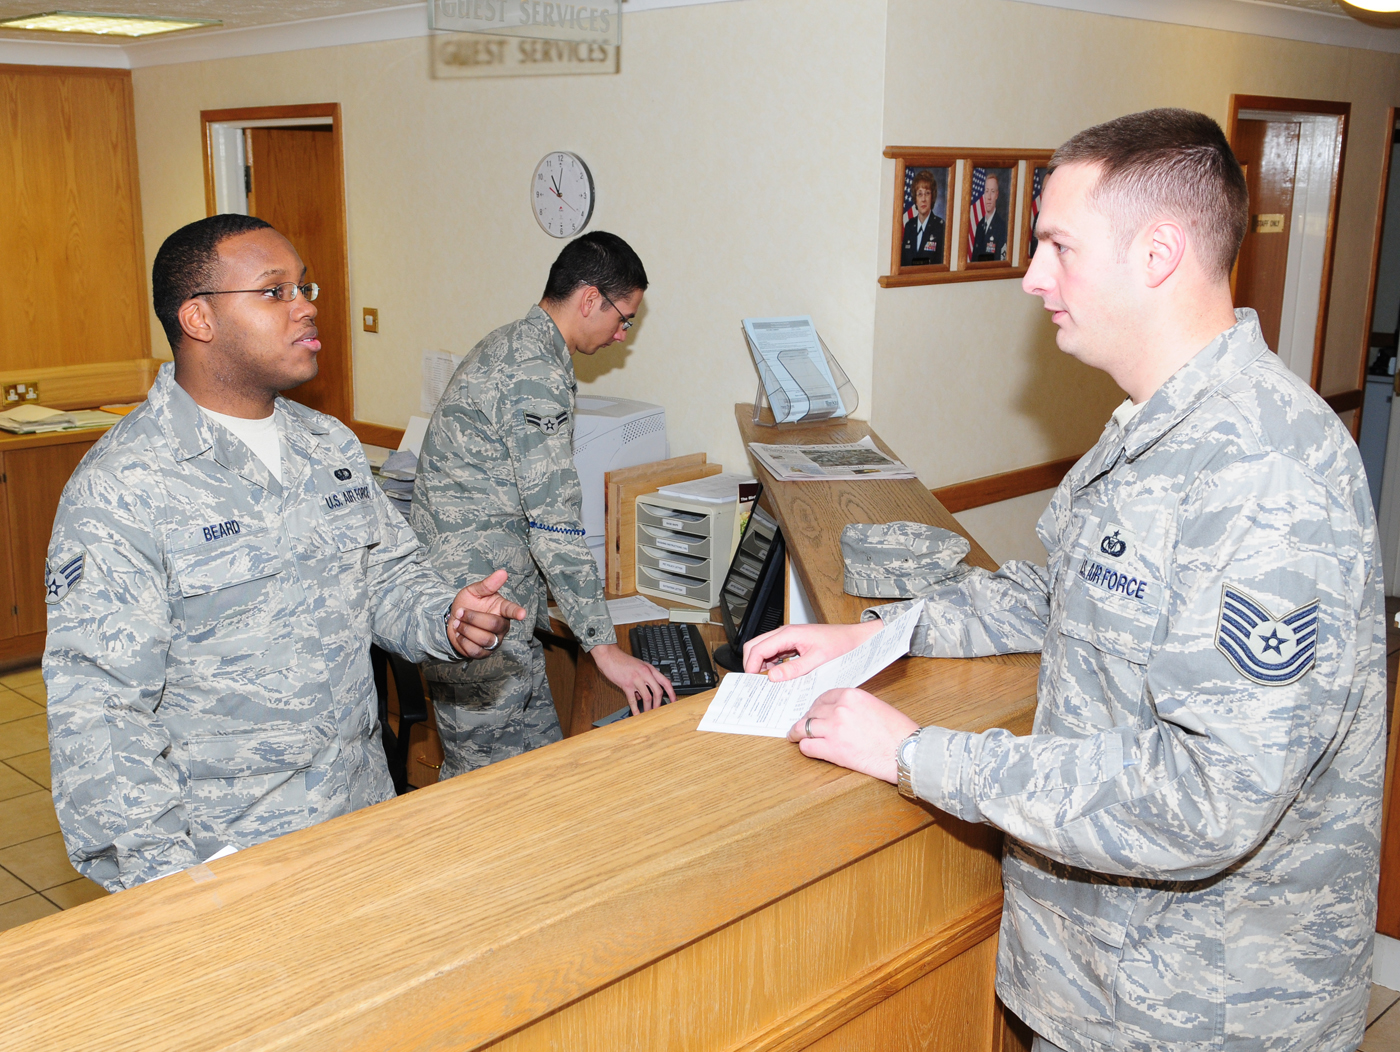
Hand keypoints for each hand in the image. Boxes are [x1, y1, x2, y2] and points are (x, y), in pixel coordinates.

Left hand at [446, 569, 527, 658]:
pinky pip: (476, 650)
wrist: (453, 622)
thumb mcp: (474, 591)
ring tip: (458, 623)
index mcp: (501, 609)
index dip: (516, 612)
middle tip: (460, 612)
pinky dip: (463, 641)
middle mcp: (502, 626)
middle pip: (494, 624)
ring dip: (466, 630)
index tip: (522, 614)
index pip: (511, 610)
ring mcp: (494, 640)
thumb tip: (503, 572)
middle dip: (473, 618)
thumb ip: (487, 584)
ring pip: (485, 639)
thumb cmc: (467, 604)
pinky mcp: (485, 652)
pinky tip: (460, 635)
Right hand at [591, 643, 676, 713]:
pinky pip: (632, 699)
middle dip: (659, 704)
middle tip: (658, 711)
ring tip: (647, 714)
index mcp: (650, 669)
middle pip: (658, 691)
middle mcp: (645, 673)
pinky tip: (636, 714)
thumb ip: (643, 680)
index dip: (672, 693)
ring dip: (648, 708)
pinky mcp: (626, 684)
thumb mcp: (638, 667)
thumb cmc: (622, 661)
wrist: (609, 655)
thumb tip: (643, 696)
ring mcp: (636, 679)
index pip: (665, 682)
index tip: (674, 701)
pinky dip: (635, 709)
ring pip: (647, 697)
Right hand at [742, 620, 882, 680]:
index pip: (758, 648)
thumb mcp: (817, 660)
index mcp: (788, 634)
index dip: (750, 665)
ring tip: (765, 682)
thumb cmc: (840, 643)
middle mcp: (785, 633)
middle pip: (755, 645)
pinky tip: (778, 676)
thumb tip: (773, 677)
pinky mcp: (792, 644)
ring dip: (761, 664)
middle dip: (751, 663)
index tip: (750, 680)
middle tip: (754, 682)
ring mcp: (788, 638)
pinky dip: (771, 664)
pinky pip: (774, 653)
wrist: (854, 638)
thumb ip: (794, 669)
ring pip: (763, 649)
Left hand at [787, 688, 919, 782]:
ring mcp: (834, 728)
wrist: (907, 751)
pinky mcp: (832, 749)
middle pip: (812, 712)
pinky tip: (807, 748)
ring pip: (803, 727)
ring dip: (797, 733)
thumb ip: (854, 706)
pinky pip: (807, 746)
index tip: (813, 712)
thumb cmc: (898, 731)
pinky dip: (805, 747)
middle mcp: (840, 708)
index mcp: (852, 695)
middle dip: (806, 719)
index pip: (823, 697)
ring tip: (794, 737)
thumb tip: (840, 712)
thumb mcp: (875, 706)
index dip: (816, 707)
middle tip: (802, 726)